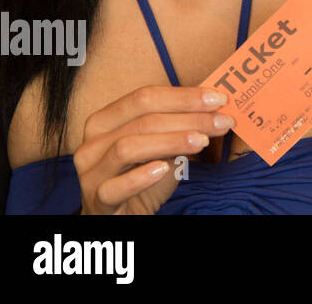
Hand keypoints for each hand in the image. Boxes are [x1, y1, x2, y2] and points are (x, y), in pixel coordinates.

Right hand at [73, 86, 233, 214]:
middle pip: (142, 120)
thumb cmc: (143, 175)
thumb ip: (179, 124)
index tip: (218, 99)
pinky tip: (164, 169)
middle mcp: (92, 143)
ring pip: (127, 148)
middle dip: (187, 117)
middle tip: (221, 121)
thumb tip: (215, 103)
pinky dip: (140, 176)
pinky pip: (114, 187)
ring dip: (171, 141)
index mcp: (105, 121)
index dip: (183, 96)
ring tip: (202, 141)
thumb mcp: (162, 146)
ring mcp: (90, 172)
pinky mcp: (96, 200)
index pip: (144, 98)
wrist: (124, 214)